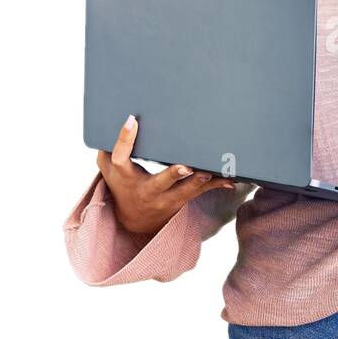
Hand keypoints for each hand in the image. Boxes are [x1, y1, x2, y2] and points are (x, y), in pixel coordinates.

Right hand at [96, 114, 235, 233]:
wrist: (134, 219)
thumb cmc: (121, 184)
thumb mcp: (107, 168)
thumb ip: (109, 148)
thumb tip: (121, 118)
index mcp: (126, 177)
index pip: (121, 158)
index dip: (125, 139)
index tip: (132, 120)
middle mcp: (147, 190)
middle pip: (160, 183)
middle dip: (173, 174)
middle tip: (186, 165)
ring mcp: (166, 198)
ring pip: (186, 191)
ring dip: (200, 181)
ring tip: (213, 171)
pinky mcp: (182, 200)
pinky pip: (200, 192)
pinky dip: (215, 185)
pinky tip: (230, 180)